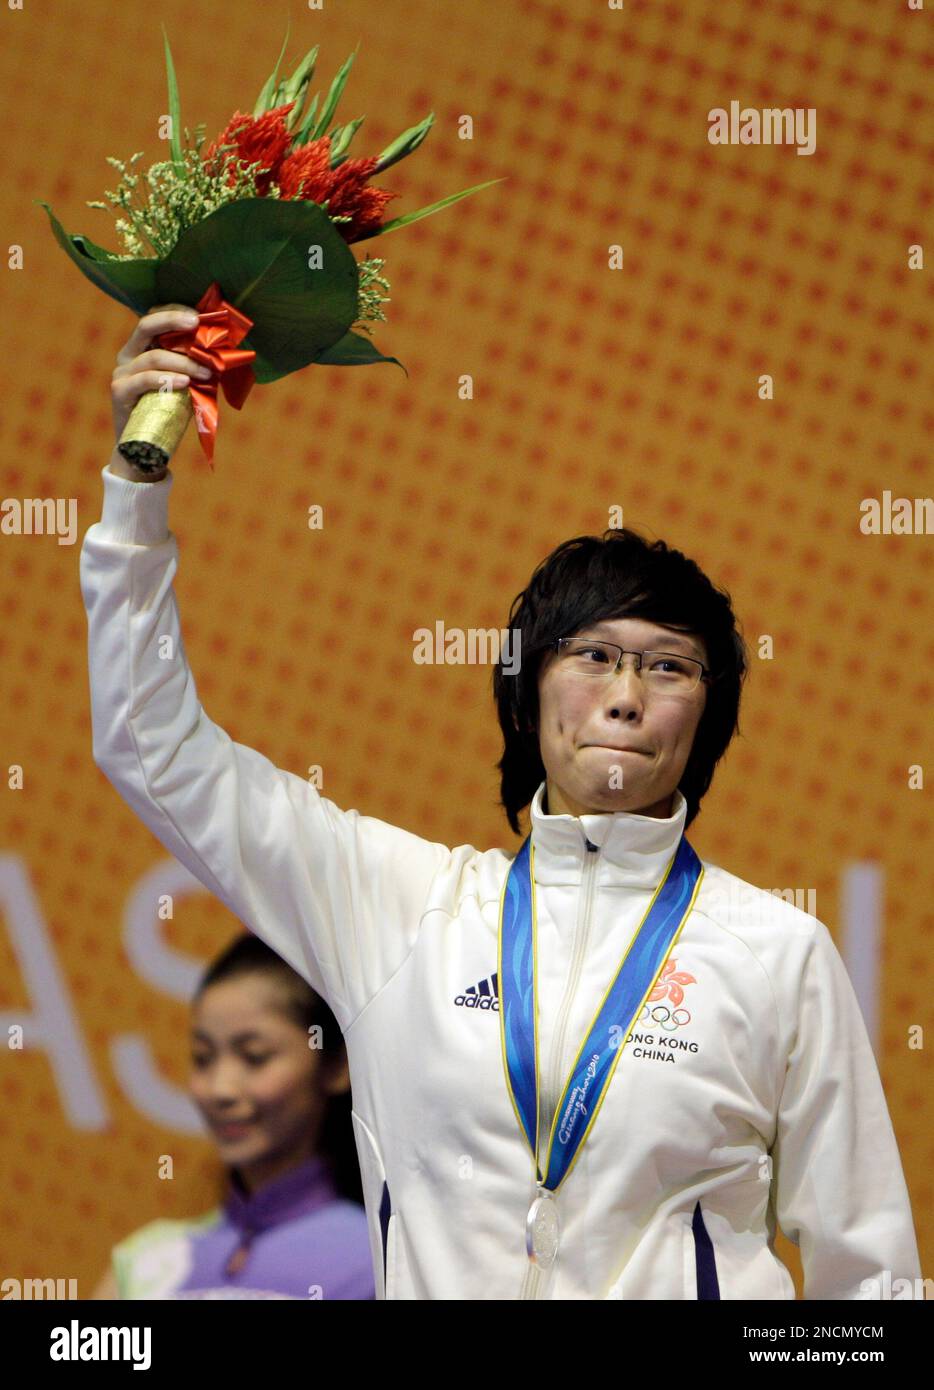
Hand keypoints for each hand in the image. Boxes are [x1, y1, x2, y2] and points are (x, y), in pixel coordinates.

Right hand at [110, 302, 209, 444]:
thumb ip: (195, 367)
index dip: (174, 311)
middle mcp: (128, 354)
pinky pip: (145, 379)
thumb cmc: (168, 413)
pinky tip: (184, 383)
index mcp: (141, 347)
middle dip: (173, 320)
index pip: (153, 317)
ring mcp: (122, 372)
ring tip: (206, 373)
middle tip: (197, 324)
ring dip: (185, 363)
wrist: (145, 449)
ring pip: (154, 356)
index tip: (199, 315)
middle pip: (145, 325)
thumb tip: (224, 353)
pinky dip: (167, 379)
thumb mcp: (185, 385)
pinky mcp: (120, 391)